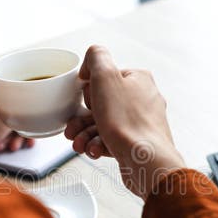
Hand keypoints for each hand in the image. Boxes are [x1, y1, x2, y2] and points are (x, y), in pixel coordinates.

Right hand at [65, 45, 184, 198]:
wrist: (146, 161)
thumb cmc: (126, 121)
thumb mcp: (105, 77)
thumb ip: (96, 57)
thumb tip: (92, 60)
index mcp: (139, 79)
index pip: (104, 78)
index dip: (89, 92)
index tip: (86, 103)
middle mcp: (144, 99)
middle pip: (102, 104)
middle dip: (82, 120)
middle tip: (71, 130)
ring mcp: (143, 123)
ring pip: (105, 124)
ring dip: (86, 134)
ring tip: (79, 145)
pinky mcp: (139, 144)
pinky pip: (113, 141)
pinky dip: (99, 145)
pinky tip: (94, 151)